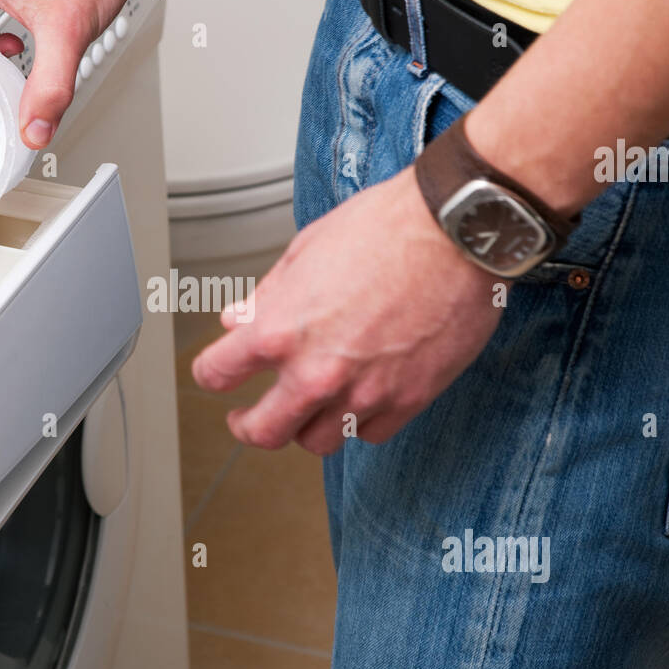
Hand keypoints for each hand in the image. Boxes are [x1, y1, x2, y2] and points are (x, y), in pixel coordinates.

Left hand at [191, 167, 506, 454]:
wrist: (456, 232)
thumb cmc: (387, 228)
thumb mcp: (306, 250)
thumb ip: (267, 295)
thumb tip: (238, 319)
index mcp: (280, 330)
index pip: (217, 373)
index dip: (211, 372)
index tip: (217, 372)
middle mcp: (316, 372)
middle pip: (262, 432)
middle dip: (247, 426)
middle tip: (246, 419)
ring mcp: (363, 393)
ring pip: (316, 441)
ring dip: (305, 426)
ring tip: (307, 408)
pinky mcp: (407, 400)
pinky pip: (368, 434)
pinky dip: (358, 421)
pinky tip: (358, 399)